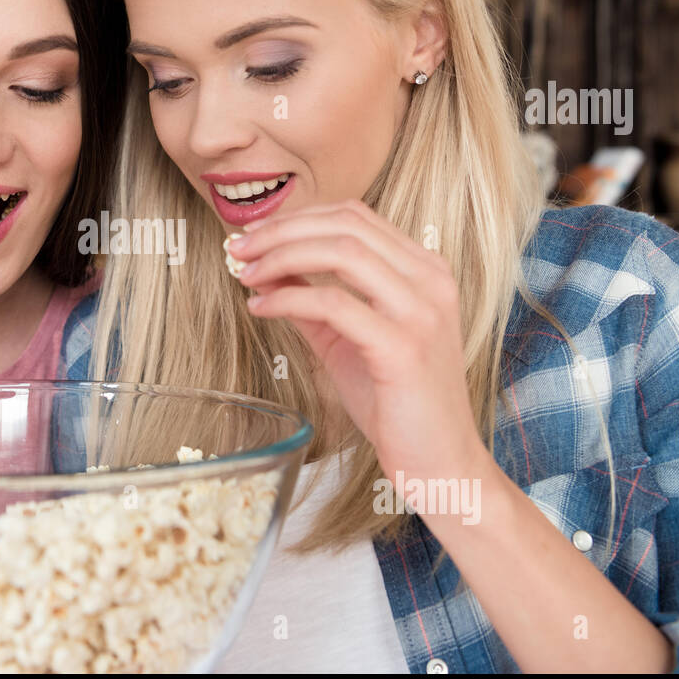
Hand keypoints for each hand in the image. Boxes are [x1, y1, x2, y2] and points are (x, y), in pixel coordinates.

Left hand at [228, 199, 488, 489]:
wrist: (439, 462)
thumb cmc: (397, 403)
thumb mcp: (347, 339)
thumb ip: (313, 300)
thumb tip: (265, 268)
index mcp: (423, 270)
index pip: (354, 216)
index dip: (298, 217)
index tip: (255, 234)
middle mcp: (429, 280)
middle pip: (344, 225)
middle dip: (281, 230)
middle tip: (239, 247)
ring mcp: (421, 311)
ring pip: (341, 251)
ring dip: (282, 255)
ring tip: (246, 272)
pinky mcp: (403, 347)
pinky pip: (334, 304)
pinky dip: (289, 298)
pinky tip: (261, 307)